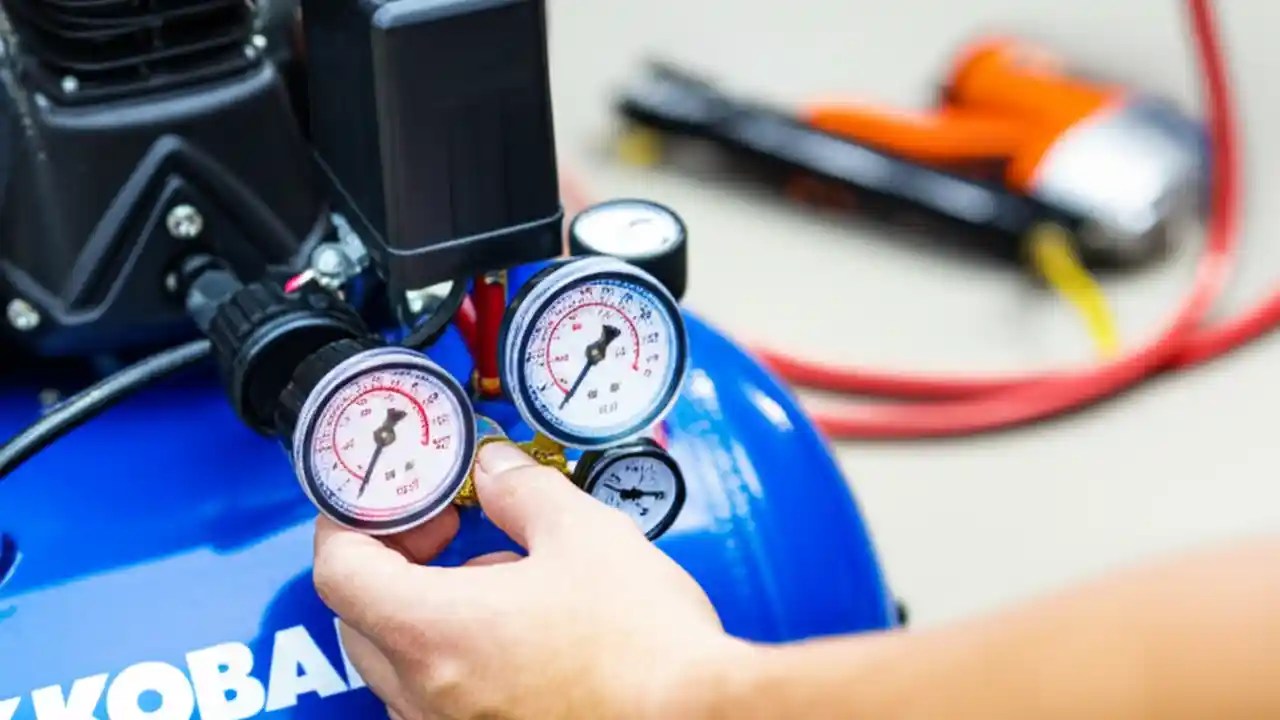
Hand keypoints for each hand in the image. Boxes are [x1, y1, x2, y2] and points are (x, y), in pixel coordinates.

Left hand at [313, 442, 745, 719]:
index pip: (338, 568)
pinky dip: (458, 658)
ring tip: (503, 582)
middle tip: (444, 531)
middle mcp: (426, 693)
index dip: (352, 520)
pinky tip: (522, 636)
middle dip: (393, 563)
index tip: (388, 502)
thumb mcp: (583, 534)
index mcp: (433, 629)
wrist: (698, 717)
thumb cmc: (646, 648)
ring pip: (400, 663)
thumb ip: (523, 491)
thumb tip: (497, 471)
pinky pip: (438, 700)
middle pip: (359, 616)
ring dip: (429, 612)